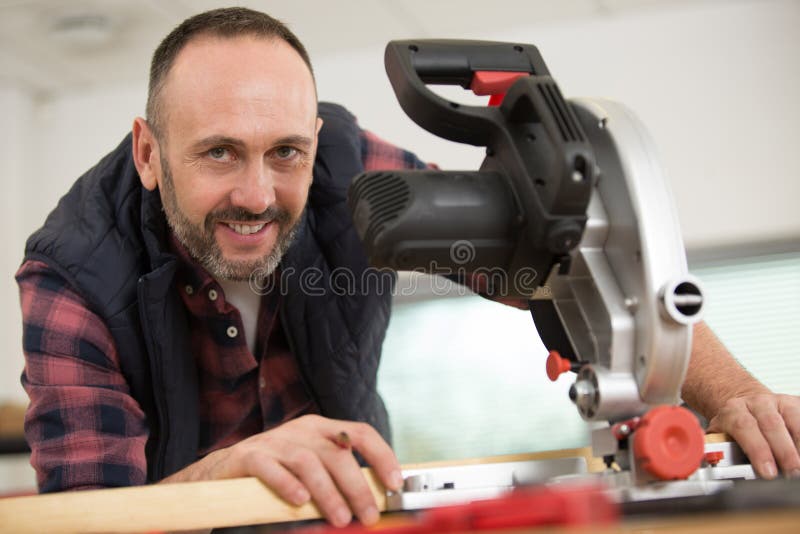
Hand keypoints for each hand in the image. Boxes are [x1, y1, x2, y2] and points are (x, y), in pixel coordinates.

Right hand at [165, 414, 402, 526]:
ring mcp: (274, 441)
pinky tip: (299, 502)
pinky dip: (288, 484)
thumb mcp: (311, 470)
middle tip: (367, 515)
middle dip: (357, 486)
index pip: (360, 433)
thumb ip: (337, 479)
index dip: (382, 455)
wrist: (220, 472)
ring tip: (339, 519)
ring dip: (328, 493)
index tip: (395, 483)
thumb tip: (373, 502)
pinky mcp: (248, 456)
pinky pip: (270, 468)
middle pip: (337, 453)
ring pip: (308, 462)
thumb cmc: (276, 474)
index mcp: (321, 429)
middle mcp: (301, 429)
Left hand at [707, 393, 799, 478]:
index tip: (768, 472)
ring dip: (799, 445)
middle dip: (784, 453)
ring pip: (794, 421)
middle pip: (772, 425)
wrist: (746, 403)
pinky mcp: (796, 404)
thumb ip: (718, 449)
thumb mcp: (720, 435)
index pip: (744, 427)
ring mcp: (779, 402)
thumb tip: (713, 462)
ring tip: (799, 467)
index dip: (757, 451)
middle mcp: (757, 402)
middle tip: (791, 474)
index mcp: (734, 409)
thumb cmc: (734, 425)